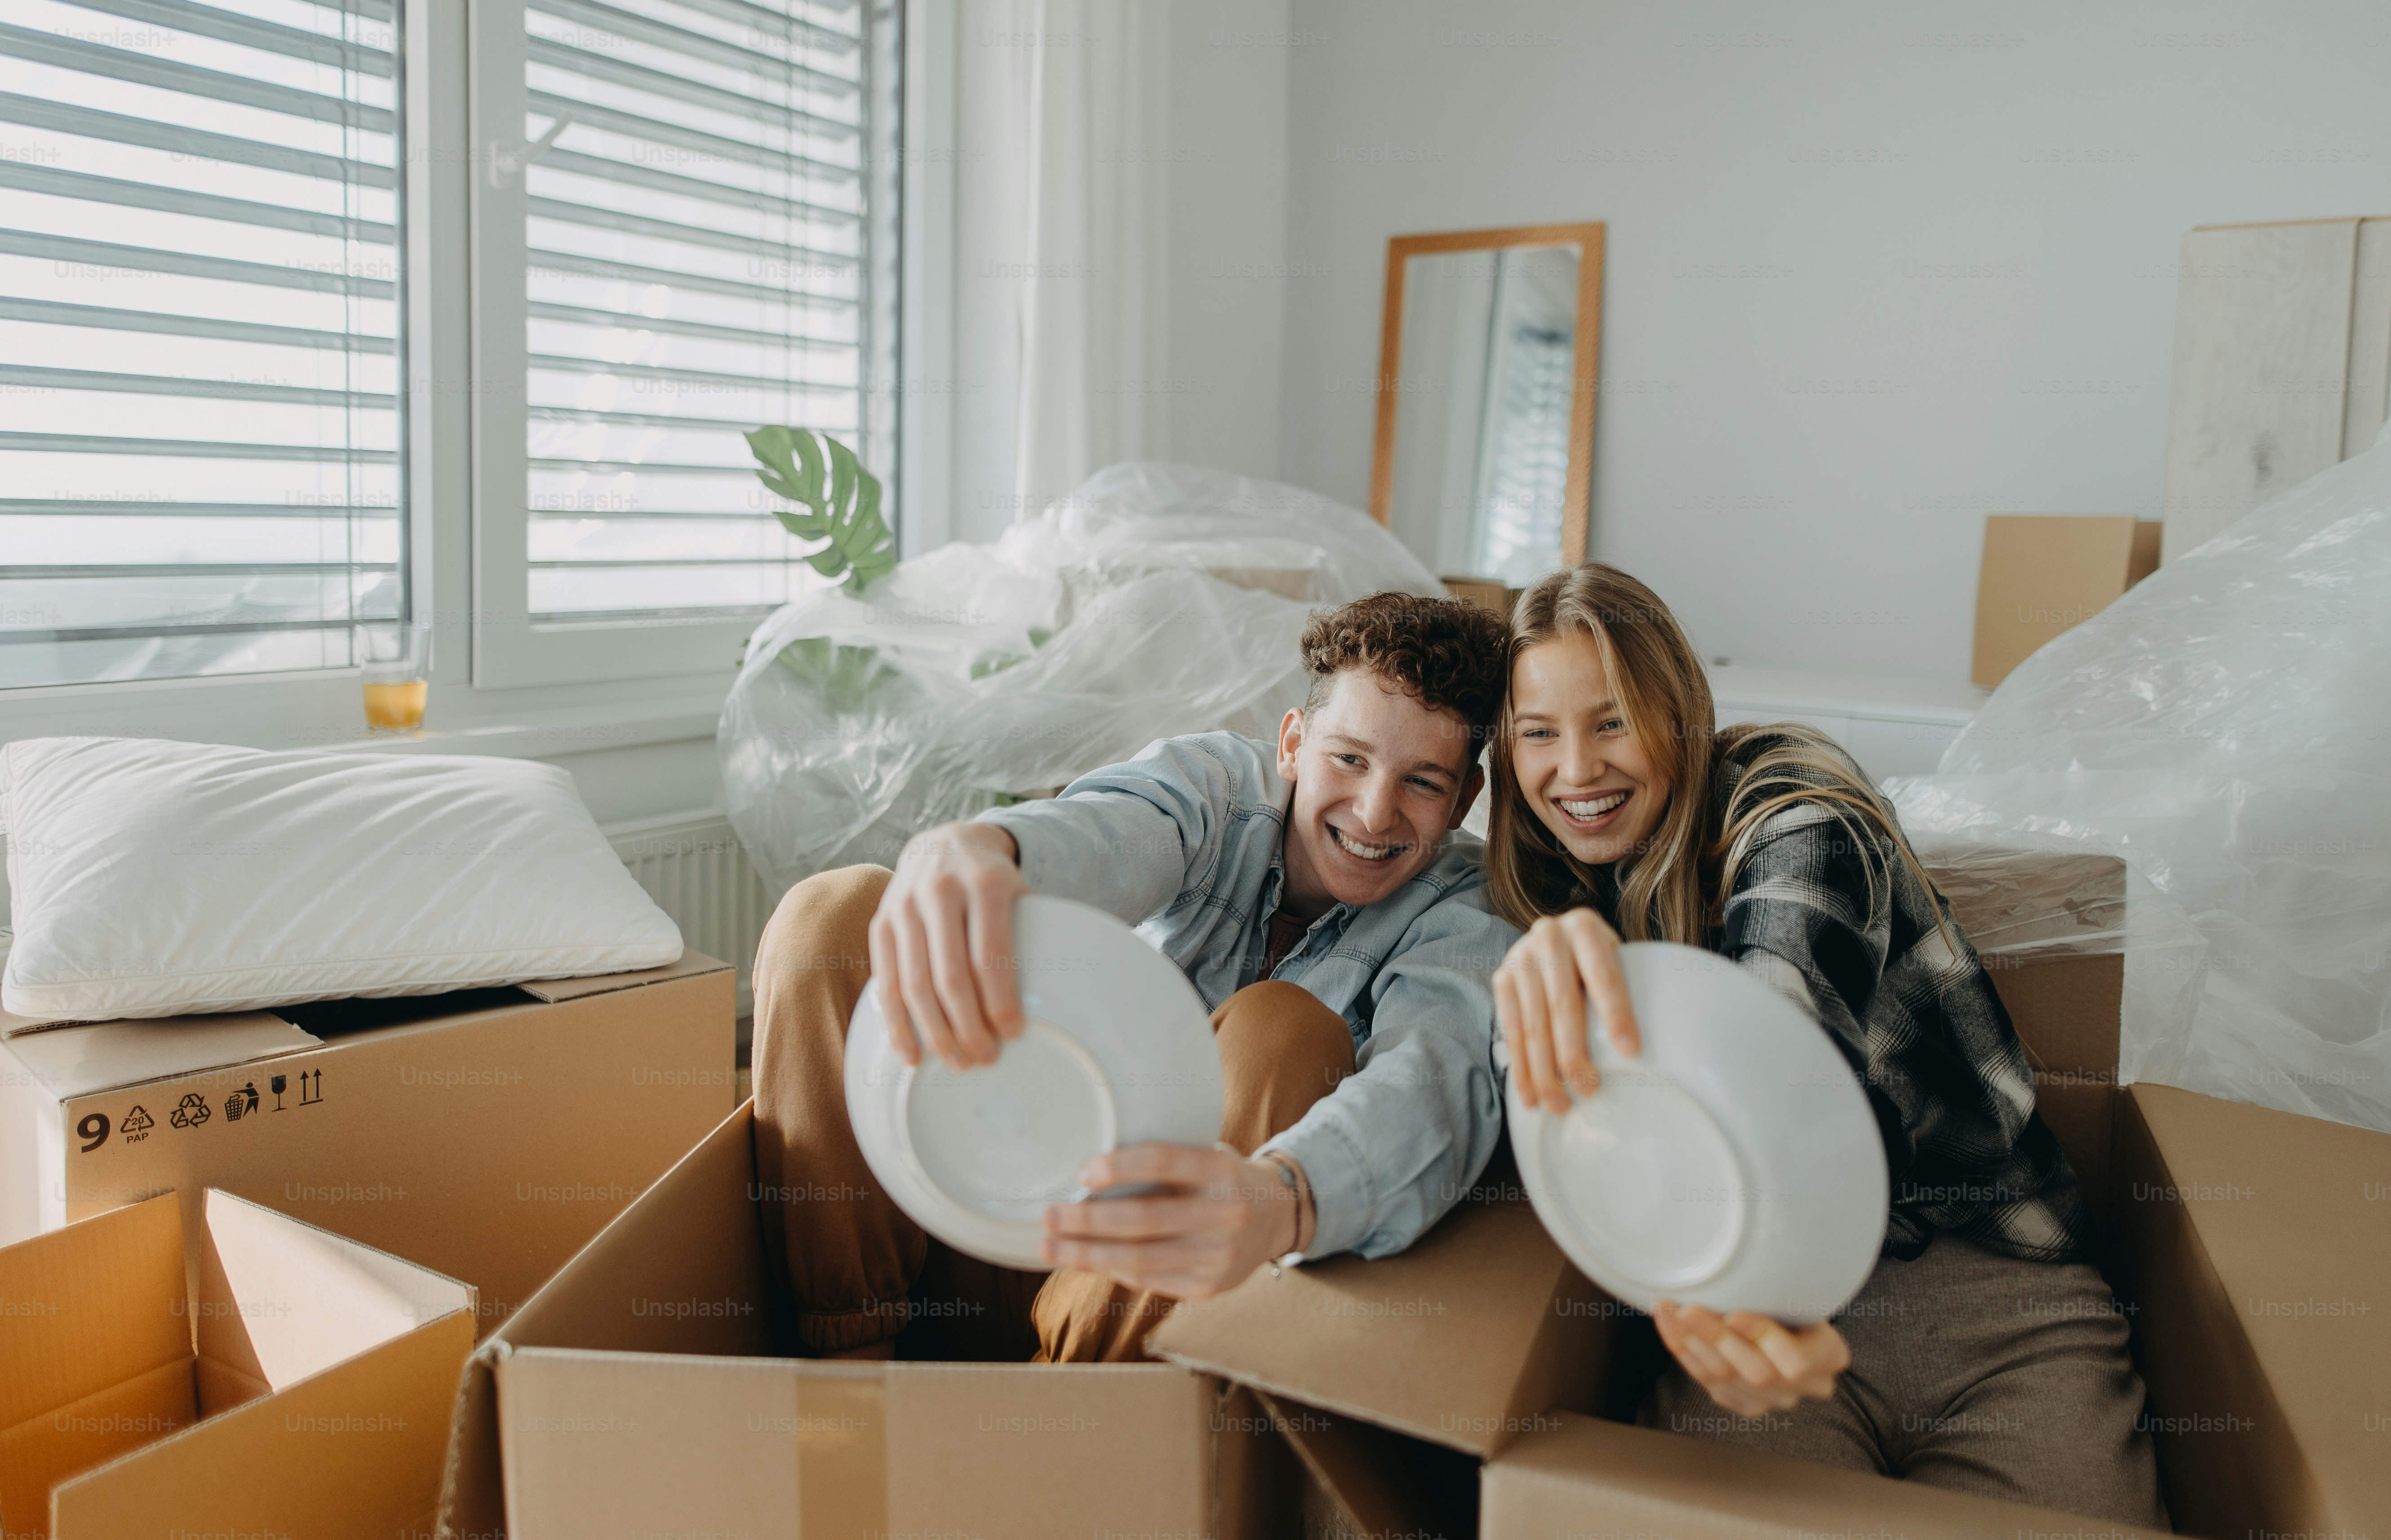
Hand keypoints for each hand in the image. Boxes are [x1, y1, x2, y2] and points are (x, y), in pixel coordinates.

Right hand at [868, 821, 1027, 1069]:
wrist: (944, 843)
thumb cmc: (991, 882)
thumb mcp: (1018, 890)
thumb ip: (1032, 932)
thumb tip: (1057, 997)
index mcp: (984, 883)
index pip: (990, 954)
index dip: (1000, 1001)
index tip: (1013, 1034)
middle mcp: (940, 891)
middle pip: (950, 976)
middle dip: (968, 1026)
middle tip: (985, 1059)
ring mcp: (904, 906)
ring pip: (914, 983)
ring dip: (935, 1032)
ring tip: (957, 1062)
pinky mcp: (880, 923)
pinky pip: (885, 982)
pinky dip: (897, 1023)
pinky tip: (911, 1053)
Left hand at [1041, 1144, 1300, 1297]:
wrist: (1277, 1215)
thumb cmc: (1220, 1178)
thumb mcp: (1205, 1154)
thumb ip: (1161, 1162)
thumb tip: (1085, 1174)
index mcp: (1221, 1169)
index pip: (1165, 1161)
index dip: (1121, 1166)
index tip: (1082, 1171)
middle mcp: (1225, 1213)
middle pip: (1145, 1219)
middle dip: (1088, 1220)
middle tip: (1049, 1216)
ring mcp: (1220, 1256)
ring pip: (1141, 1259)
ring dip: (1088, 1255)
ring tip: (1051, 1247)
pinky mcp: (1211, 1287)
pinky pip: (1151, 1280)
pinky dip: (1114, 1269)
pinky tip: (1086, 1261)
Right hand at [1492, 908, 1641, 1113]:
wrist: (1554, 941)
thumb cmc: (1597, 963)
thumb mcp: (1617, 960)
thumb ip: (1632, 986)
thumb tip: (1659, 1045)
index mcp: (1585, 928)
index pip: (1603, 975)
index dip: (1617, 1014)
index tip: (1630, 1052)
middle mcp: (1549, 936)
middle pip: (1563, 1005)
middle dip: (1574, 1054)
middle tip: (1589, 1090)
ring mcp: (1520, 957)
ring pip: (1533, 1025)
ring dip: (1545, 1072)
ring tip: (1559, 1105)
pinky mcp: (1502, 979)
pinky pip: (1510, 1031)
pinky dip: (1521, 1068)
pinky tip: (1530, 1094)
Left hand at [1655, 1301, 1848, 1418]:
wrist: (1787, 1317)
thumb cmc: (1790, 1292)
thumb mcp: (1796, 1284)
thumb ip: (1780, 1282)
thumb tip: (1744, 1255)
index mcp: (1829, 1355)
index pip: (1798, 1359)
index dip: (1763, 1339)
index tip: (1732, 1314)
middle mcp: (1807, 1386)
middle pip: (1757, 1373)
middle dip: (1716, 1339)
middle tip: (1687, 1309)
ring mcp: (1776, 1400)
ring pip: (1727, 1380)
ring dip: (1691, 1344)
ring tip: (1669, 1311)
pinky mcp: (1746, 1405)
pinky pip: (1709, 1384)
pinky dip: (1684, 1353)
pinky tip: (1668, 1325)